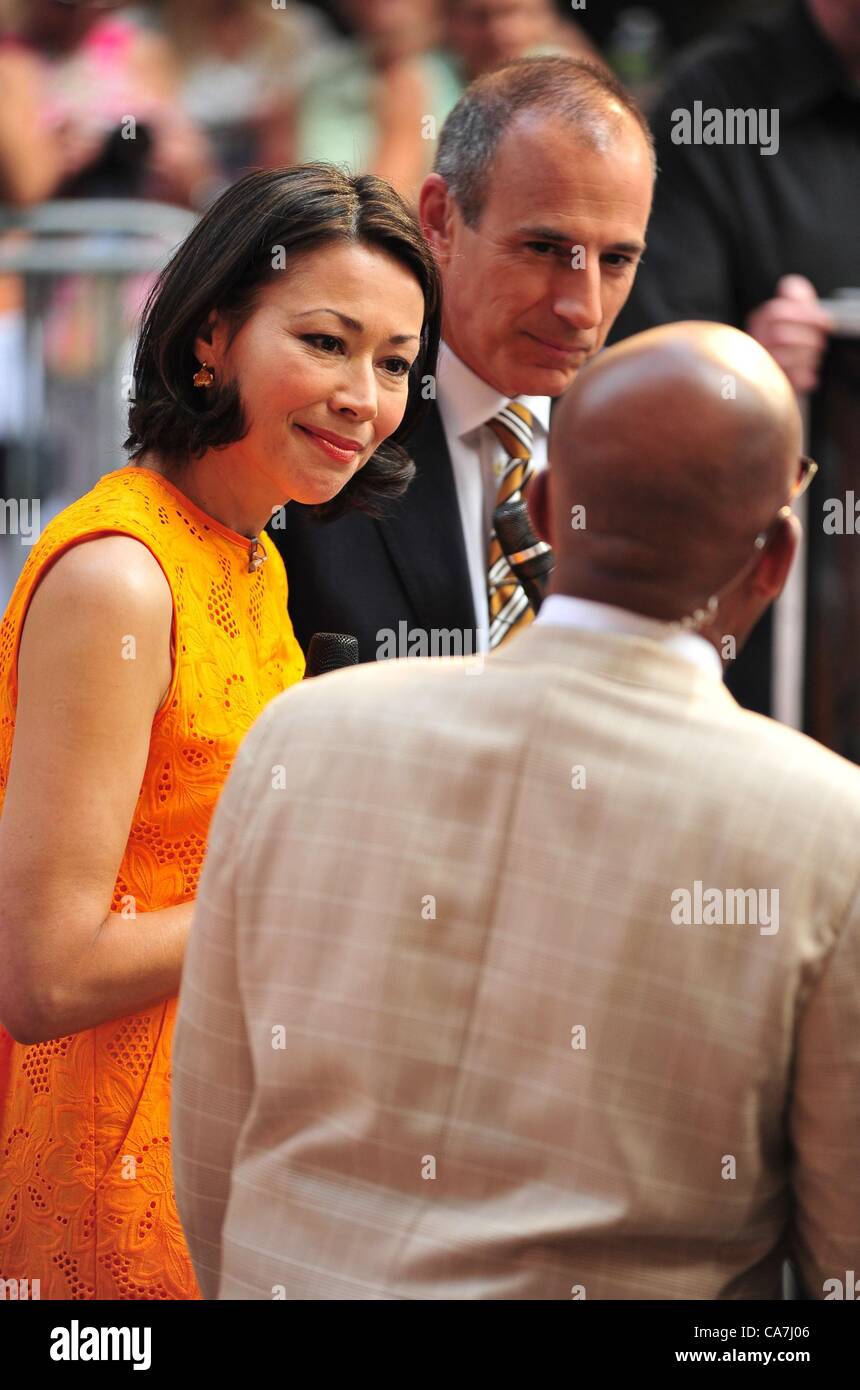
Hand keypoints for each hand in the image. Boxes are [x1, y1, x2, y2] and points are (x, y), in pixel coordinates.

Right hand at [746, 274, 834, 393]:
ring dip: (808, 359)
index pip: (778, 312)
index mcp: (760, 319)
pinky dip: (803, 376)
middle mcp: (753, 341)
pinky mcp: (767, 385)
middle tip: (818, 344)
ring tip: (810, 359)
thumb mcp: (793, 313)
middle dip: (809, 340)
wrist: (777, 380)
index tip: (826, 322)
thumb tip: (792, 285)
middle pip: (782, 335)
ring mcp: (757, 364)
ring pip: (785, 358)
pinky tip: (805, 374)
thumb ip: (795, 296)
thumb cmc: (790, 345)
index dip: (808, 316)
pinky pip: (788, 379)